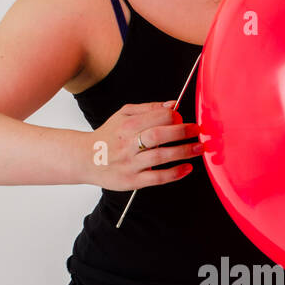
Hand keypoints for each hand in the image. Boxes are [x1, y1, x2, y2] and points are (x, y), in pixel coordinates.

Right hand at [81, 101, 203, 190]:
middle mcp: (128, 144)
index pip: (156, 117)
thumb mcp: (123, 116)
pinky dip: (174, 173)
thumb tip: (173, 104)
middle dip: (182, 131)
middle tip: (197, 131)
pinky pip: (157, 178)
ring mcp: (130, 163)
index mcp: (127, 126)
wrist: (85, 159)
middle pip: (159, 135)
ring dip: (183, 151)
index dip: (173, 116)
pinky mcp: (132, 180)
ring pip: (160, 156)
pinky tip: (187, 168)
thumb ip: (148, 109)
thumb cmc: (108, 136)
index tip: (182, 118)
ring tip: (198, 148)